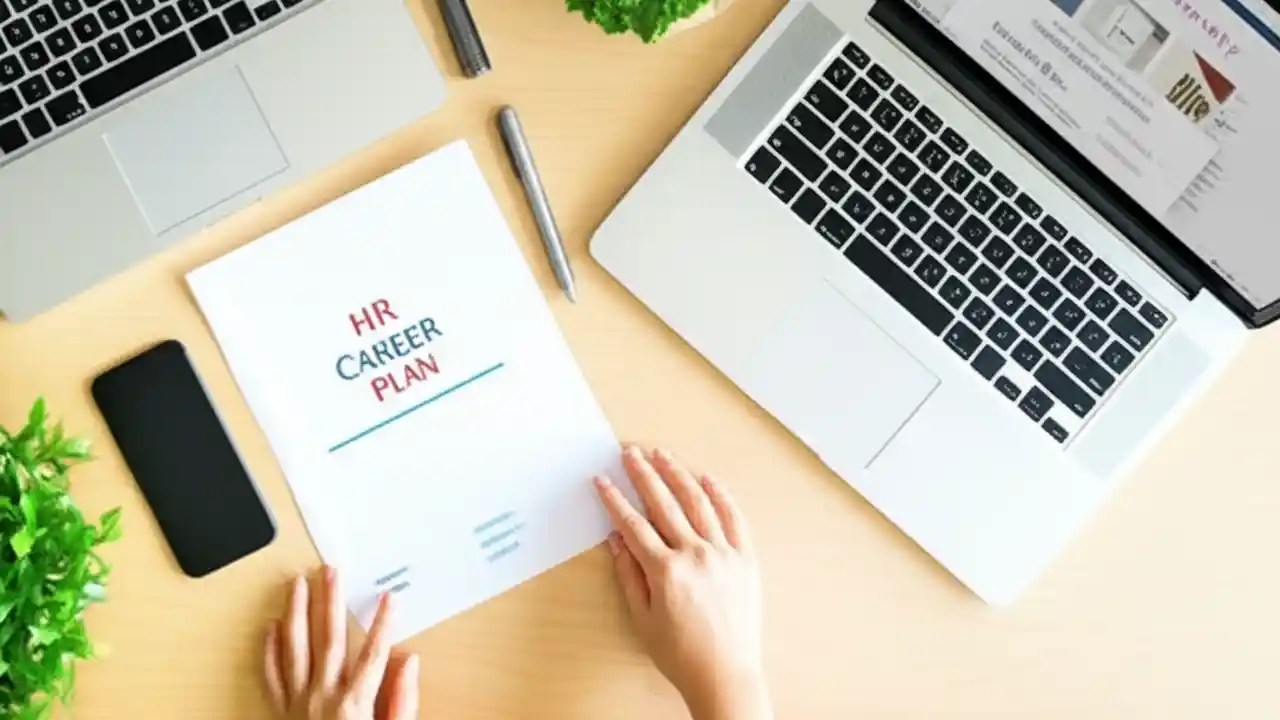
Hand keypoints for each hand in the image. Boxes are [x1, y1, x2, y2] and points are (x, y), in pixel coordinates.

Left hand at [263, 567, 418, 719]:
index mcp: (354, 705)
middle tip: (331, 572)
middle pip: (329, 639)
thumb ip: (402, 702)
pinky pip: (272, 676)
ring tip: (298, 585)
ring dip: (297, 612)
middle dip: (331, 601)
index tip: (389, 598)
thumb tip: (408, 663)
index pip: (373, 653)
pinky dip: (271, 650)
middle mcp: (323, 697)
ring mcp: (299, 702)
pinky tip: (271, 626)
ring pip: (296, 648)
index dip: (383, 622)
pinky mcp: (281, 711)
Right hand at [594, 446, 770, 719]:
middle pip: (665, 504)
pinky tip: (707, 479)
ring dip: (678, 475)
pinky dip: (721, 496)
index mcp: (666, 571)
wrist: (725, 674)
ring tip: (663, 455)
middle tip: (630, 453)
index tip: (602, 481)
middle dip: (644, 474)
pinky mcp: (746, 560)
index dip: (614, 500)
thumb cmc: (681, 654)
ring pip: (699, 503)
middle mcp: (696, 556)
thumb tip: (616, 540)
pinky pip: (734, 519)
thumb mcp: (642, 618)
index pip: (633, 524)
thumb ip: (629, 575)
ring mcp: (724, 555)